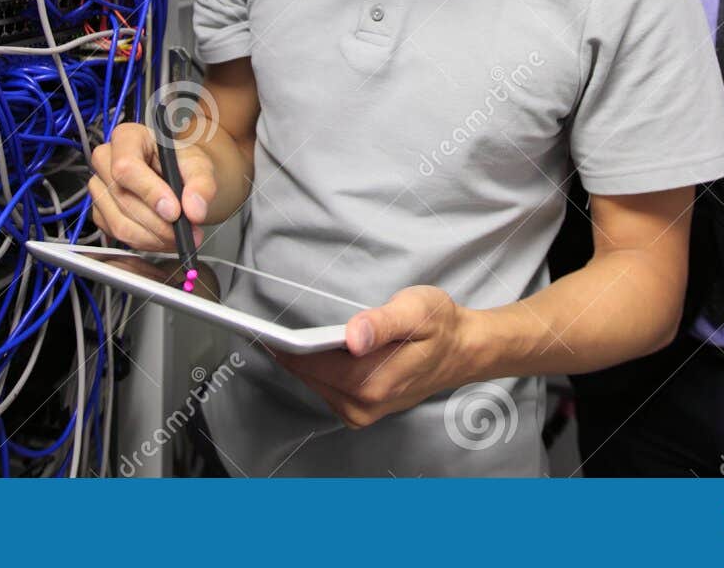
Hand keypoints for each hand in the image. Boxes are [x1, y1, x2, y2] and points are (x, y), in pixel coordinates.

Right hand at [88, 121, 216, 251]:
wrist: (178, 176)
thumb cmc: (181, 163)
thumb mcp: (199, 165)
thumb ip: (201, 184)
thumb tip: (194, 210)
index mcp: (127, 137)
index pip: (126, 166)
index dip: (150, 192)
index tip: (174, 211)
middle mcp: (106, 159)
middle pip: (122, 198)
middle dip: (158, 222)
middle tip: (185, 230)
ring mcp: (100, 187)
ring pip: (120, 223)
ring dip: (154, 237)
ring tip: (179, 236)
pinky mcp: (100, 212)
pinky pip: (119, 236)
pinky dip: (147, 243)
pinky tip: (165, 237)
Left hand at [271, 286, 478, 428]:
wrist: (464, 350)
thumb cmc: (441, 326)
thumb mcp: (416, 310)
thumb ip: (382, 323)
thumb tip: (353, 336)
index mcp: (373, 381)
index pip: (313, 365)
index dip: (285, 348)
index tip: (259, 332)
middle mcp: (366, 404)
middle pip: (311, 377)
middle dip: (292, 354)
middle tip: (266, 329)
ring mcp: (365, 411)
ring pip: (317, 385)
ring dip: (304, 363)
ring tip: (288, 338)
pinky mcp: (364, 409)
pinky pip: (329, 390)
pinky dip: (319, 371)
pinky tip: (317, 352)